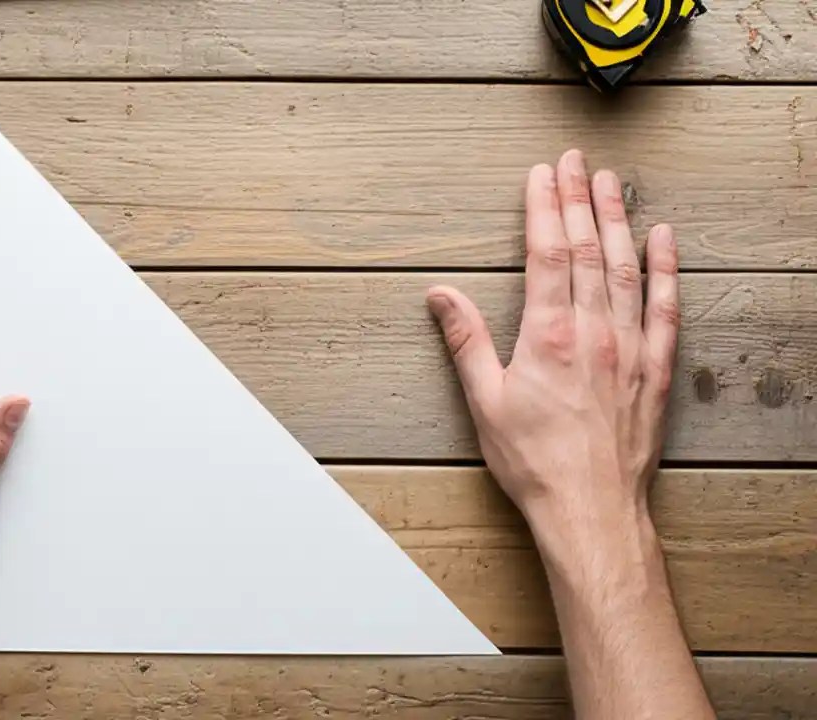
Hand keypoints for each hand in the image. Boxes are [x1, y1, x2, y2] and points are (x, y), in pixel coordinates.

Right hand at [426, 152, 712, 719]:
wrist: (590, 510)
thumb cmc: (534, 463)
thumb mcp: (484, 402)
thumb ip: (465, 341)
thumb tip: (440, 294)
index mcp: (549, 336)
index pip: (546, 254)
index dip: (543, 208)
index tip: (541, 173)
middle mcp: (594, 331)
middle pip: (587, 249)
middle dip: (579, 199)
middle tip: (576, 160)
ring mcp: (629, 347)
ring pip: (626, 268)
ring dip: (618, 220)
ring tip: (613, 182)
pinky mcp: (653, 369)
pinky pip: (664, 307)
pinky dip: (666, 269)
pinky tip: (664, 239)